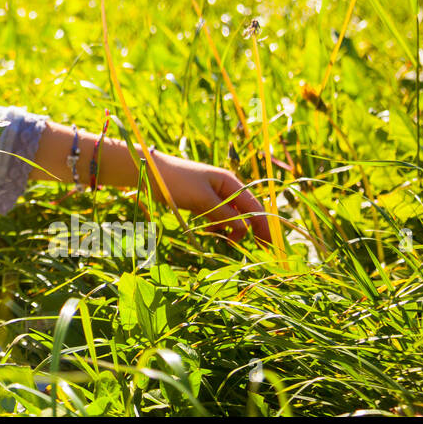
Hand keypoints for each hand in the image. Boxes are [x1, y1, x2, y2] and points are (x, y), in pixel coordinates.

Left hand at [151, 152, 274, 245]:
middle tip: (260, 250)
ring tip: (225, 240)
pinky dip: (218, 226)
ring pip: (232, 216)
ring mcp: (215, 195)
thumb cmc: (177, 181)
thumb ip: (224, 214)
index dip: (265, 226)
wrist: (150, 172)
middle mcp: (226, 188)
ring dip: (232, 229)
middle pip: (247, 212)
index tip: (272, 244)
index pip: (255, 207)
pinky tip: (210, 232)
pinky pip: (218, 217)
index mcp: (230, 183)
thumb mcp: (202, 199)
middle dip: (253, 230)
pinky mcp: (203, 201)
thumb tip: (245, 229)